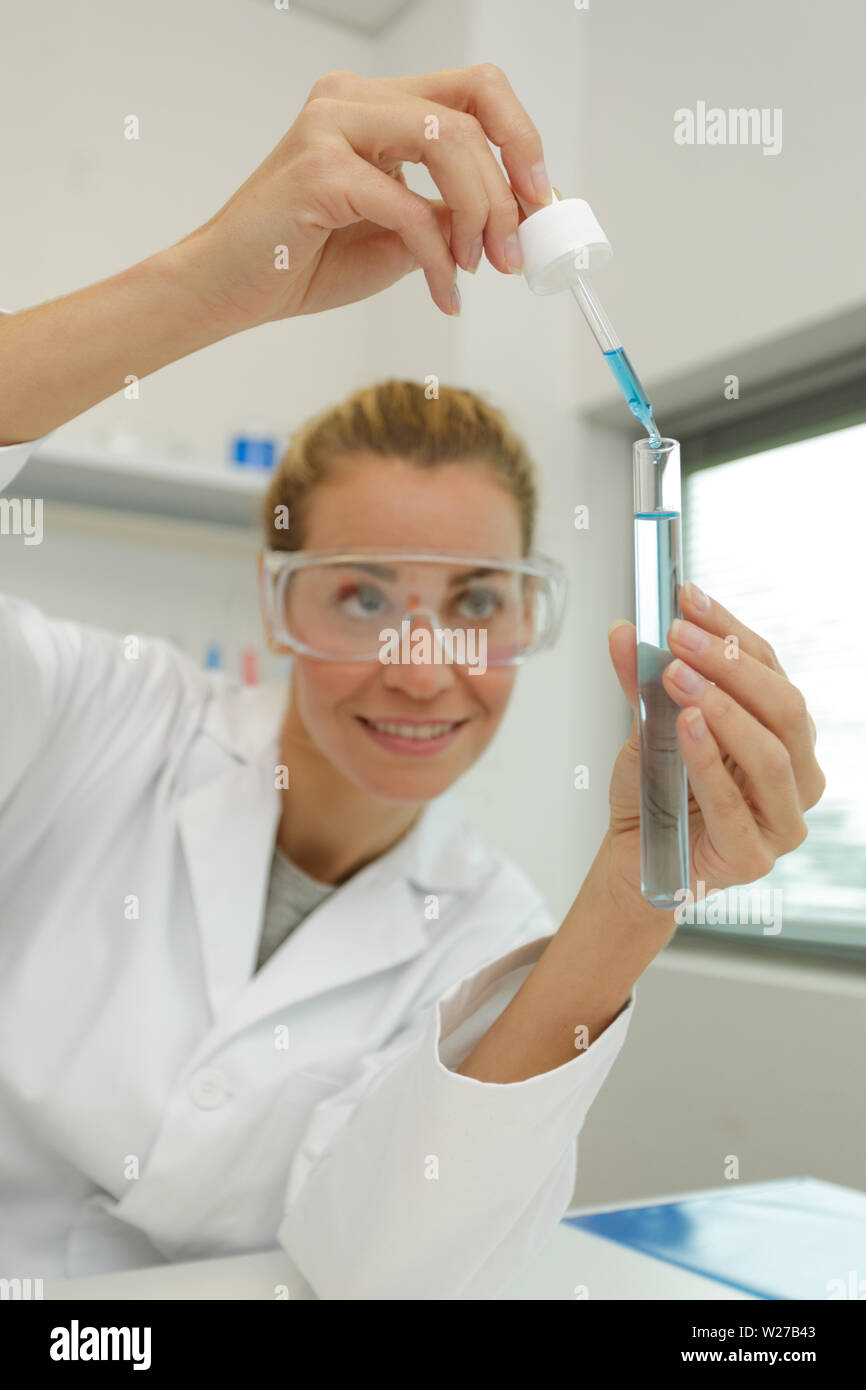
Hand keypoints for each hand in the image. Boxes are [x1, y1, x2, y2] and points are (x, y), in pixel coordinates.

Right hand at [172, 65, 551, 327]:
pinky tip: (443, 291)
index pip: (473, 92)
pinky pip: (409, 208)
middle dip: (509, 190)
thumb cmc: (302, 261)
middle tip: (514, 253)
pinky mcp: (318, 169)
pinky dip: (438, 257)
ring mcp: (332, 125)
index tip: (539, 203)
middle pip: (471, 112)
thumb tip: (515, 218)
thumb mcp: (399, 236)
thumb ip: (449, 215)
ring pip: (449, 144)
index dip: (521, 141)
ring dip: (481, 216)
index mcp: (375, 103)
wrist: (229, 290)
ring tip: (478, 268)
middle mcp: (353, 98)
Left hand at [604, 581, 825, 910]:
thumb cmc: (655, 793)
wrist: (632, 859)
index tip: (687, 597)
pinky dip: (709, 762)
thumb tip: (624, 629)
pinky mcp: (754, 858)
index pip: (769, 669)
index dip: (730, 630)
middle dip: (730, 664)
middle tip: (678, 636)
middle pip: (783, 707)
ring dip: (723, 708)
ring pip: (770, 754)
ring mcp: (783, 820)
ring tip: (679, 677)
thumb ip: (642, 682)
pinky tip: (687, 728)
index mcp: (783, 733)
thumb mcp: (648, 725)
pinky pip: (735, 805)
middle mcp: (797, 774)